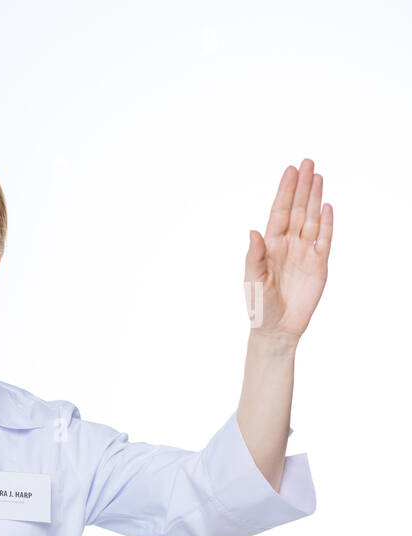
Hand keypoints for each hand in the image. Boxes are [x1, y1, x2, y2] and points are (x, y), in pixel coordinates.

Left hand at [244, 157, 332, 340]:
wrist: (277, 328)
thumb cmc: (259, 305)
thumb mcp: (253, 280)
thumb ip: (255, 255)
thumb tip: (253, 231)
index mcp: (270, 245)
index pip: (279, 212)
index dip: (285, 191)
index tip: (290, 171)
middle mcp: (288, 244)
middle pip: (298, 210)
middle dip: (302, 187)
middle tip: (307, 162)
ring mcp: (305, 252)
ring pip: (313, 219)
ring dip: (315, 198)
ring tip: (318, 176)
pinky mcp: (319, 264)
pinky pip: (325, 240)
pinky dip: (328, 223)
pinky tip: (328, 206)